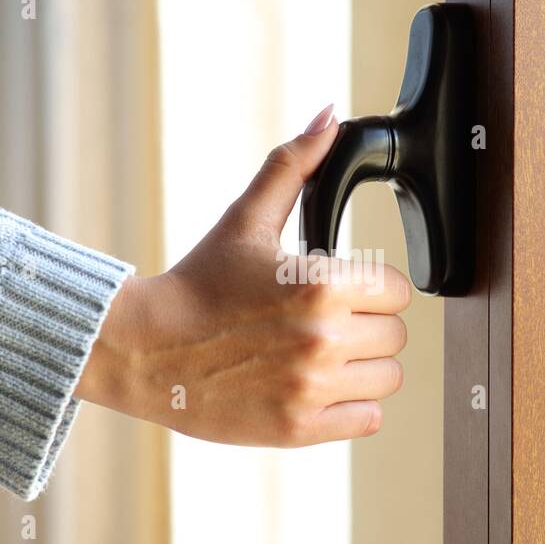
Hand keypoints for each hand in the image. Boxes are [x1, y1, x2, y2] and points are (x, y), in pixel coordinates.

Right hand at [76, 105, 412, 445]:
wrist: (144, 350)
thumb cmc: (198, 282)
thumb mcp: (246, 219)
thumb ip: (294, 166)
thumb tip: (329, 115)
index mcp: (322, 284)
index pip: (399, 291)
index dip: (371, 288)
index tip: (339, 291)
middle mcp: (324, 338)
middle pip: (395, 336)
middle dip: (366, 327)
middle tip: (324, 324)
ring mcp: (312, 388)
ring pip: (388, 379)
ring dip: (362, 369)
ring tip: (319, 357)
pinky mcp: (299, 428)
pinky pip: (368, 419)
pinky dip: (350, 408)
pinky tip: (315, 387)